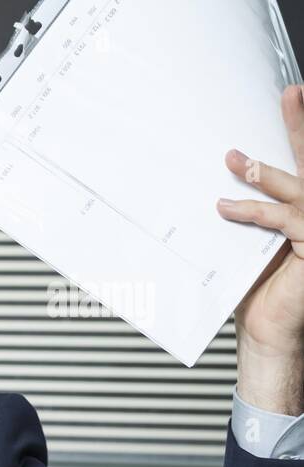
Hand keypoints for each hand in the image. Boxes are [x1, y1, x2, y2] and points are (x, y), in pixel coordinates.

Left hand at [217, 85, 303, 414]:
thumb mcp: (249, 240)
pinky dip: (255, 212)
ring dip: (266, 172)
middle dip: (300, 127)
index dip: (299, 129)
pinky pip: (288, 222)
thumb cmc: (259, 288)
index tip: (291, 96)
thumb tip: (212, 180)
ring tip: (234, 160)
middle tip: (290, 95)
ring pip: (301, 189)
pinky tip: (226, 208)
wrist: (268, 331)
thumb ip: (245, 211)